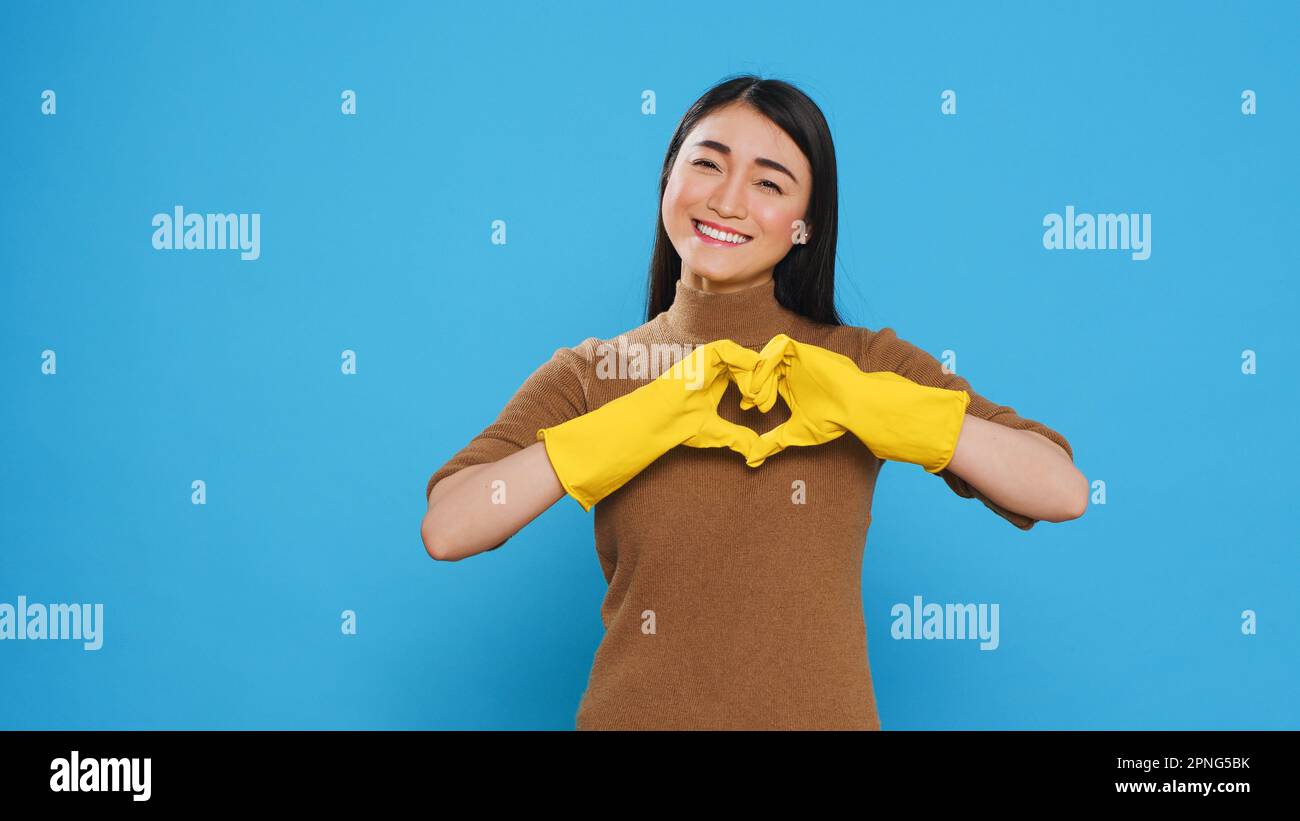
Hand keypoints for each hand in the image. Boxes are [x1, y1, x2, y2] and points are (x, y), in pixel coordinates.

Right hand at [677, 339, 788, 465]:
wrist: (660, 422)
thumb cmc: (681, 425)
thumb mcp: (719, 432)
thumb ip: (739, 438)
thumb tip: (757, 453)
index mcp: (720, 381)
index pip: (750, 376)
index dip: (761, 389)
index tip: (762, 409)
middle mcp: (716, 367)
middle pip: (752, 366)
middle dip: (763, 384)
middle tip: (763, 405)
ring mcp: (710, 360)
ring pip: (744, 358)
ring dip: (755, 377)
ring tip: (752, 398)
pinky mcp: (703, 355)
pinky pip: (730, 349)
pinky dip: (744, 364)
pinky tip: (745, 386)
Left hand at [737, 334, 970, 471]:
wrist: (856, 407)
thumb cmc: (833, 421)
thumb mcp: (796, 433)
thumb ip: (774, 442)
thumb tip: (752, 459)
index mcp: (787, 385)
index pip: (760, 382)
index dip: (750, 393)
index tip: (746, 407)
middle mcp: (790, 370)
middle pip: (760, 367)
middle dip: (752, 383)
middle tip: (751, 402)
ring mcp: (797, 359)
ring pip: (766, 356)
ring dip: (759, 373)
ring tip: (758, 394)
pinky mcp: (805, 350)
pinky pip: (779, 345)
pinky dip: (769, 360)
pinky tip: (767, 380)